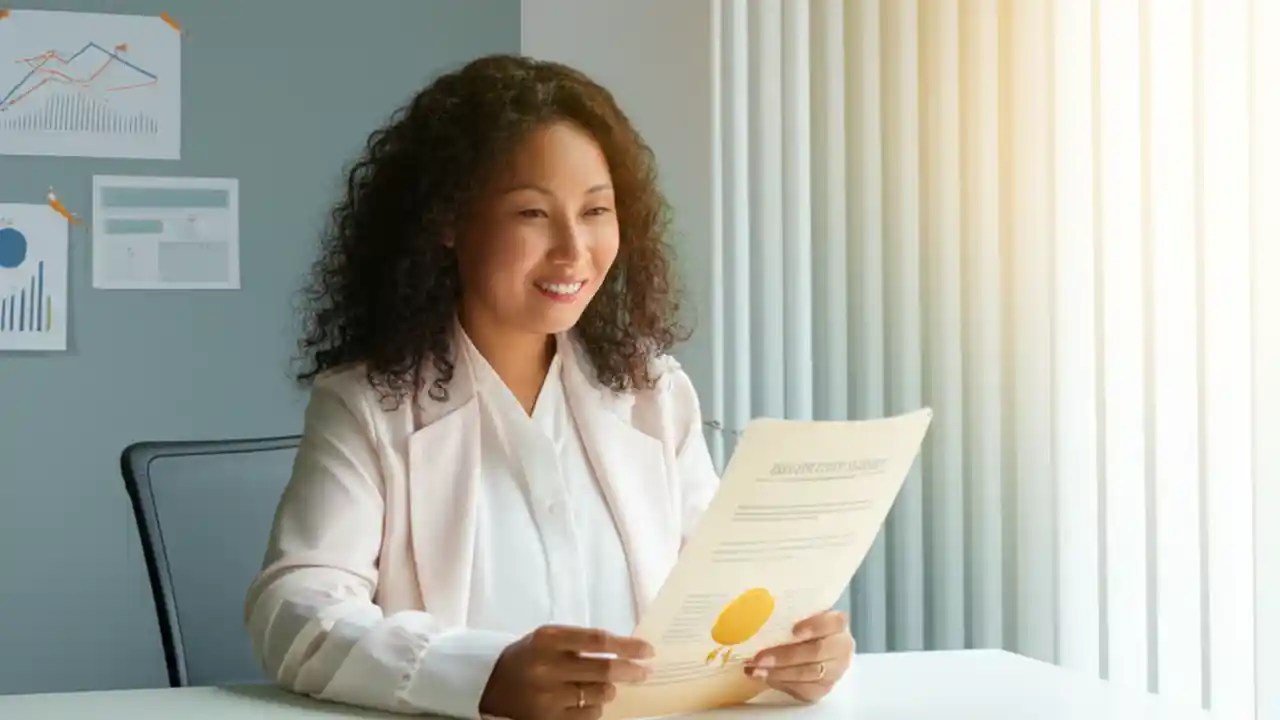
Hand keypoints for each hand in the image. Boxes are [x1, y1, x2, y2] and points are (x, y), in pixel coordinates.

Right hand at [479, 625, 653, 719]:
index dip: (627, 646)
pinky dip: (595, 708)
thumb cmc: (526, 658)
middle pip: (604, 670)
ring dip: (609, 690)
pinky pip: (589, 715)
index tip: (647, 650)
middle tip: (644, 672)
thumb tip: (624, 649)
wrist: (488, 687)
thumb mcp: (546, 640)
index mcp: (547, 639)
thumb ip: (579, 642)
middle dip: (631, 671)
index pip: (598, 640)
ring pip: (600, 695)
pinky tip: (588, 702)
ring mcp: (548, 697)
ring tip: (605, 686)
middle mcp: (547, 667)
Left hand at [743, 610, 853, 702]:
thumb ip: (787, 615)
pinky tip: (765, 677)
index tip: (793, 630)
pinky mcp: (823, 689)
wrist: (809, 648)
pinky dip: (782, 683)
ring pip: (810, 674)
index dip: (815, 626)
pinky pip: (804, 690)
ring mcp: (835, 671)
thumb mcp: (797, 615)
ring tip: (756, 670)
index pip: (834, 622)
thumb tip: (759, 614)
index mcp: (837, 624)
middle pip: (818, 652)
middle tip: (759, 658)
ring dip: (780, 672)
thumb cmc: (799, 626)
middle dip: (786, 656)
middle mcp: (842, 647)